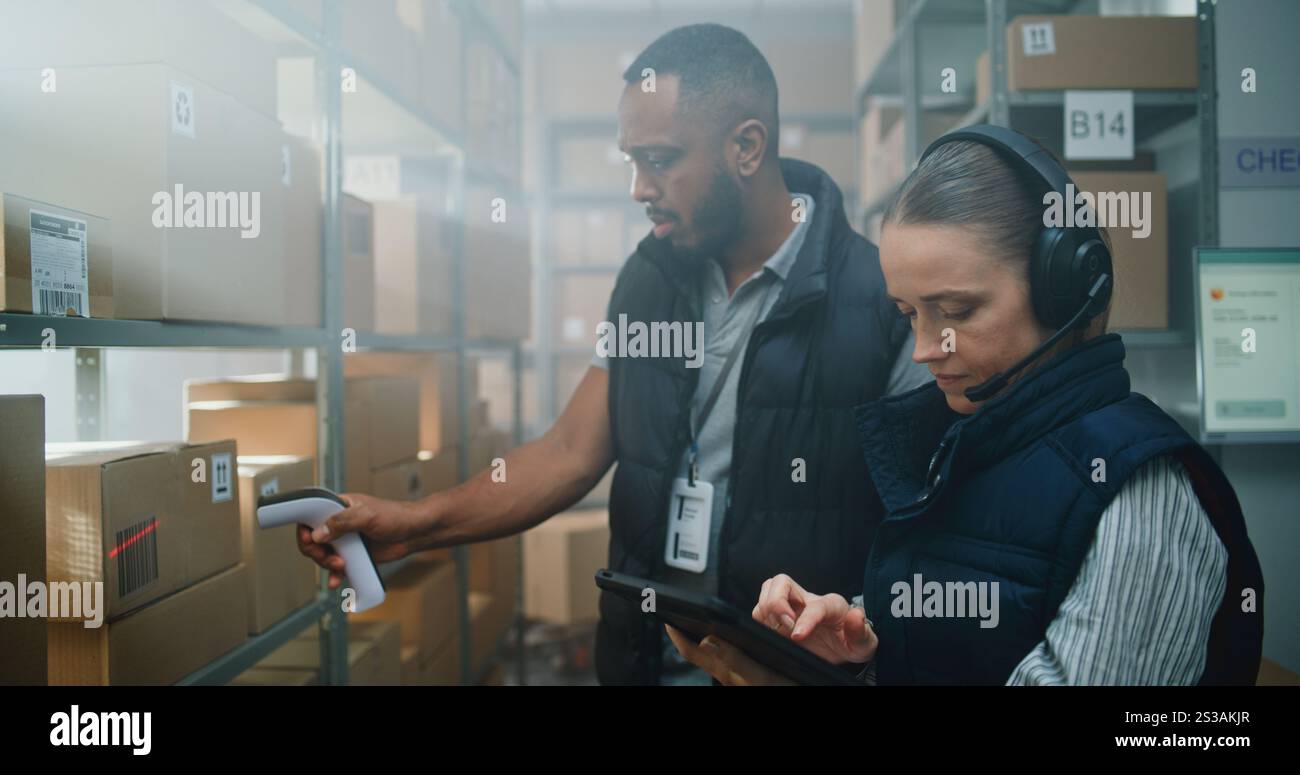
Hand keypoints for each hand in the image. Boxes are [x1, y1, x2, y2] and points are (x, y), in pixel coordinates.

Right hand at [296, 493, 417, 589]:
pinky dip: (334, 575)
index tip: (309, 540)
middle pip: (313, 540)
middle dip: (317, 552)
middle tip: (330, 559)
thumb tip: (319, 533)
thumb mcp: (367, 515)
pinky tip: (336, 581)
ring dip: (327, 564)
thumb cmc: (396, 516)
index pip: (311, 516)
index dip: (305, 529)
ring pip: (323, 555)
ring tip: (340, 567)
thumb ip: (342, 522)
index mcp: (338, 507)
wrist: (414, 533)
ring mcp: (345, 540)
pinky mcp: (353, 555)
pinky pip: (337, 567)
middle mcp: (339, 523)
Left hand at [664, 625, 796, 685]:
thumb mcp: (762, 677)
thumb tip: (706, 640)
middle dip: (688, 635)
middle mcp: (731, 675)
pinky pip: (732, 659)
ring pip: (717, 656)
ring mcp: (740, 677)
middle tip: (679, 618)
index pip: (693, 652)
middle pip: (701, 653)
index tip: (667, 618)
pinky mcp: (752, 678)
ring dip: (706, 640)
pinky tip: (732, 642)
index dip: (678, 636)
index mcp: (729, 672)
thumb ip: (735, 660)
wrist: (804, 692)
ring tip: (698, 627)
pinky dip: (727, 647)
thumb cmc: (787, 689)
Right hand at [753, 574, 877, 664]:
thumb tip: (855, 616)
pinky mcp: (780, 618)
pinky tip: (773, 633)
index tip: (797, 636)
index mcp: (831, 605)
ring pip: (767, 590)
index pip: (815, 606)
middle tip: (785, 627)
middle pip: (781, 581)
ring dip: (766, 611)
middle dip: (776, 603)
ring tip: (778, 631)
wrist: (844, 648)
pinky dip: (761, 620)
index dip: (805, 619)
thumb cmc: (853, 642)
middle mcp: (808, 600)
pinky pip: (760, 610)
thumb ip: (861, 631)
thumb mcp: (865, 642)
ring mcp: (792, 607)